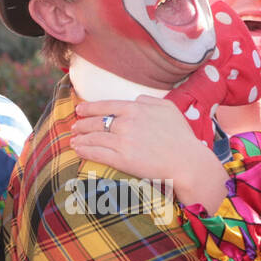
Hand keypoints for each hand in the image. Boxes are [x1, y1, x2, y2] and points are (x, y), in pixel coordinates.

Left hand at [73, 96, 227, 210]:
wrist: (187, 162)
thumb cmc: (181, 136)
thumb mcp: (168, 108)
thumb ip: (149, 100)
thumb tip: (135, 99)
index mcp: (136, 108)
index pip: (105, 105)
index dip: (89, 107)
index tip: (80, 109)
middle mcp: (126, 123)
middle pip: (96, 122)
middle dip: (81, 124)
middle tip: (74, 126)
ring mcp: (123, 141)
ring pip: (94, 137)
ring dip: (80, 138)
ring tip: (73, 139)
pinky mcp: (122, 159)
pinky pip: (97, 153)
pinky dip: (84, 150)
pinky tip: (78, 149)